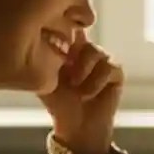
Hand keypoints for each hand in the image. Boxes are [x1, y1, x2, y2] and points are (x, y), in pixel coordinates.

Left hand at [41, 29, 124, 153]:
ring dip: (83, 69)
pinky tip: (87, 94)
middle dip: (72, 52)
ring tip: (75, 86)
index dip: (62, 32)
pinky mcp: (116, 73)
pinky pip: (108, 67)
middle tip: (64, 68)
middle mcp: (86, 50)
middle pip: (82, 35)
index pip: (67, 27)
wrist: (77, 127)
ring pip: (95, 51)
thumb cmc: (58, 103)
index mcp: (68, 47)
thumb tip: (37, 42)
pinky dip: (96, 81)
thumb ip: (42, 60)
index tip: (54, 52)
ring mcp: (103, 60)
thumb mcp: (43, 79)